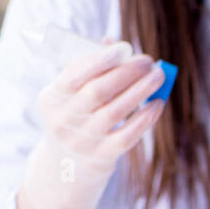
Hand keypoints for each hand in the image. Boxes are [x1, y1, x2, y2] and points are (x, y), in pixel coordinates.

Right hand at [19, 37, 166, 208]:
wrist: (67, 166)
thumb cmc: (76, 117)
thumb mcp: (71, 95)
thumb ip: (90, 69)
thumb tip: (113, 43)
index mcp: (50, 98)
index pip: (72, 75)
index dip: (99, 61)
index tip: (123, 48)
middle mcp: (63, 121)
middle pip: (98, 91)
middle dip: (128, 72)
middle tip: (148, 61)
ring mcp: (82, 141)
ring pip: (116, 111)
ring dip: (142, 90)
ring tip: (158, 75)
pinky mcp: (102, 156)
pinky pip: (128, 135)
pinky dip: (145, 117)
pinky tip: (158, 103)